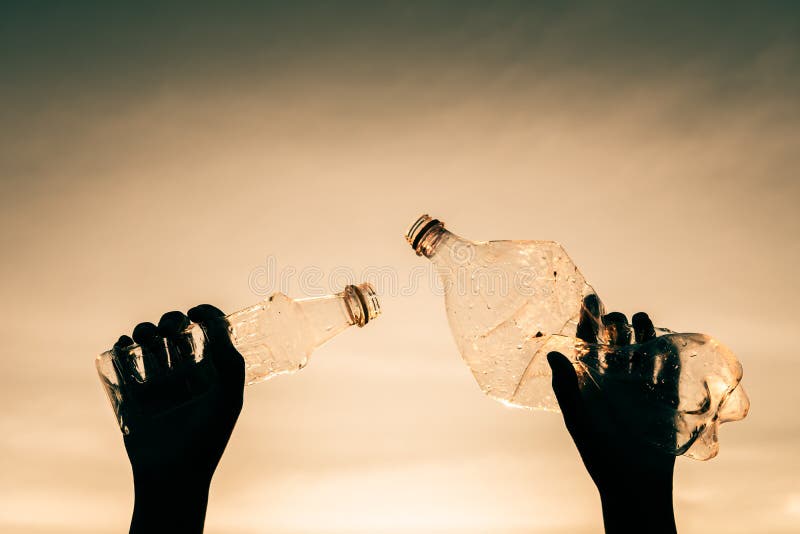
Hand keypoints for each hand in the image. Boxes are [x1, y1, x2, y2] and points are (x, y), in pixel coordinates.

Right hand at [112, 305, 244, 533]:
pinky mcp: (130, 391)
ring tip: (147, 340)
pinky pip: (123, 358)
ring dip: (146, 329)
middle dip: (171, 320)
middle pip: (175, 329)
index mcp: (212, 370)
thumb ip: (230, 357)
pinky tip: (126, 347)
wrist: (172, 473)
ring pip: (148, 339)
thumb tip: (211, 321)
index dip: (204, 314)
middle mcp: (185, 372)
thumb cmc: (207, 436)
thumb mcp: (230, 395)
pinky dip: (122, 345)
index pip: (209, 330)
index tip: (196, 314)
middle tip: (171, 330)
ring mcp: (156, 380)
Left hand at [547, 295, 677, 533]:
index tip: (591, 298)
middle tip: (616, 317)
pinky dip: (668, 352)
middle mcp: (614, 379)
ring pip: (643, 348)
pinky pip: (668, 367)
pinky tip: (666, 341)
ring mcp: (641, 386)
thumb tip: (552, 353)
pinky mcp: (665, 397)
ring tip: (640, 319)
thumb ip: (566, 387)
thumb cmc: (600, 453)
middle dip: (616, 322)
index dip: (589, 320)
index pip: (589, 342)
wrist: (635, 483)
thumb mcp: (578, 419)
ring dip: (643, 330)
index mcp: (590, 381)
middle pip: (616, 339)